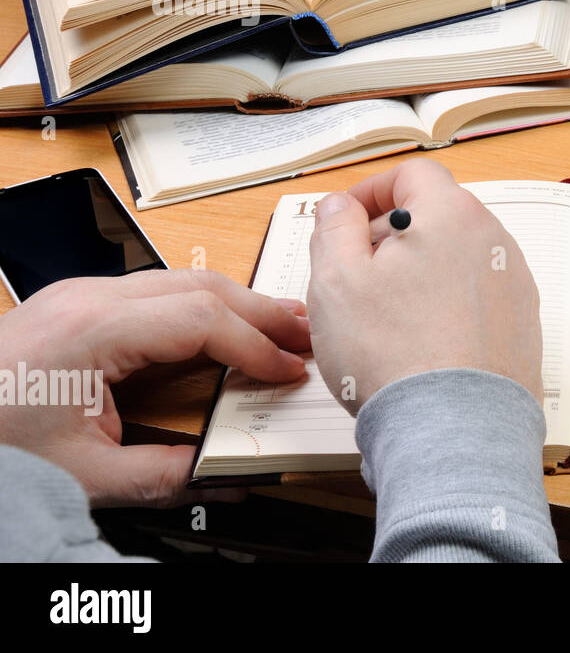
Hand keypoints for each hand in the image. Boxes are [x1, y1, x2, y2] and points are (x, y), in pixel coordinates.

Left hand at [0, 270, 309, 507]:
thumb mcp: (86, 476)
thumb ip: (166, 475)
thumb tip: (227, 472)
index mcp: (89, 332)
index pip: (199, 319)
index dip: (255, 345)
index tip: (288, 371)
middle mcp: (86, 297)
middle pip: (200, 285)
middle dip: (262, 310)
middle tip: (307, 334)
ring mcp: (80, 292)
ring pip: (182, 280)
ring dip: (237, 303)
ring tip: (281, 326)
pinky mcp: (77, 303)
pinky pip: (157, 291)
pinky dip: (202, 308)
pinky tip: (226, 327)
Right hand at [307, 158, 542, 413]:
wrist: (453, 428)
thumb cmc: (396, 356)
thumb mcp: (336, 280)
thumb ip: (334, 228)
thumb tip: (341, 207)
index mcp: (454, 215)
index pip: (413, 174)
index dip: (372, 191)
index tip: (346, 219)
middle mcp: (494, 241)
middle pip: (437, 215)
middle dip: (392, 236)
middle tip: (355, 272)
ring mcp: (513, 284)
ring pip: (456, 257)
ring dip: (419, 271)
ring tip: (384, 315)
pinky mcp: (521, 324)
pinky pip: (476, 297)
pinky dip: (446, 305)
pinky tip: (419, 341)